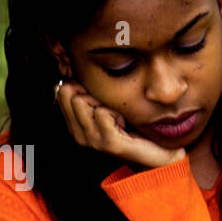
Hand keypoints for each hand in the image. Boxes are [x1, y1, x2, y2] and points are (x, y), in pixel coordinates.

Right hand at [55, 80, 185, 168]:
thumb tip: (75, 68)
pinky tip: (125, 122)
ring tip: (119, 115)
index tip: (100, 96)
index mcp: (76, 125)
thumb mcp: (109, 104)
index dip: (79, 83)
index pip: (60, 90)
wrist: (161, 151)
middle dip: (90, 91)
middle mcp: (80, 135)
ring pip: (81, 100)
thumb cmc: (135, 125)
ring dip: (103, 101)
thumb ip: (91, 92)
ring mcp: (93, 140)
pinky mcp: (110, 144)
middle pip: (68, 92)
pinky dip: (116, 111)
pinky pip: (102, 112)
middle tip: (111, 107)